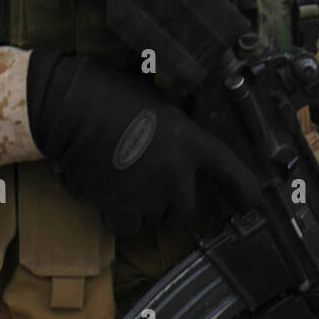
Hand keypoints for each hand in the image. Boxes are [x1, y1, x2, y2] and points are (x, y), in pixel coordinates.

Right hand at [27, 50, 260, 237]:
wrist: (69, 107)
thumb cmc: (108, 92)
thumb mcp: (156, 99)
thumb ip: (174, 124)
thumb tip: (178, 125)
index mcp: (190, 140)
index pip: (230, 170)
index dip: (242, 191)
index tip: (248, 204)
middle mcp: (177, 172)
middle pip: (184, 207)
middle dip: (168, 202)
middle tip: (147, 181)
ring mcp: (150, 193)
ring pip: (153, 219)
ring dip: (141, 208)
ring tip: (121, 181)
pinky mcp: (121, 208)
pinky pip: (126, 227)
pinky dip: (116, 218)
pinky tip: (105, 195)